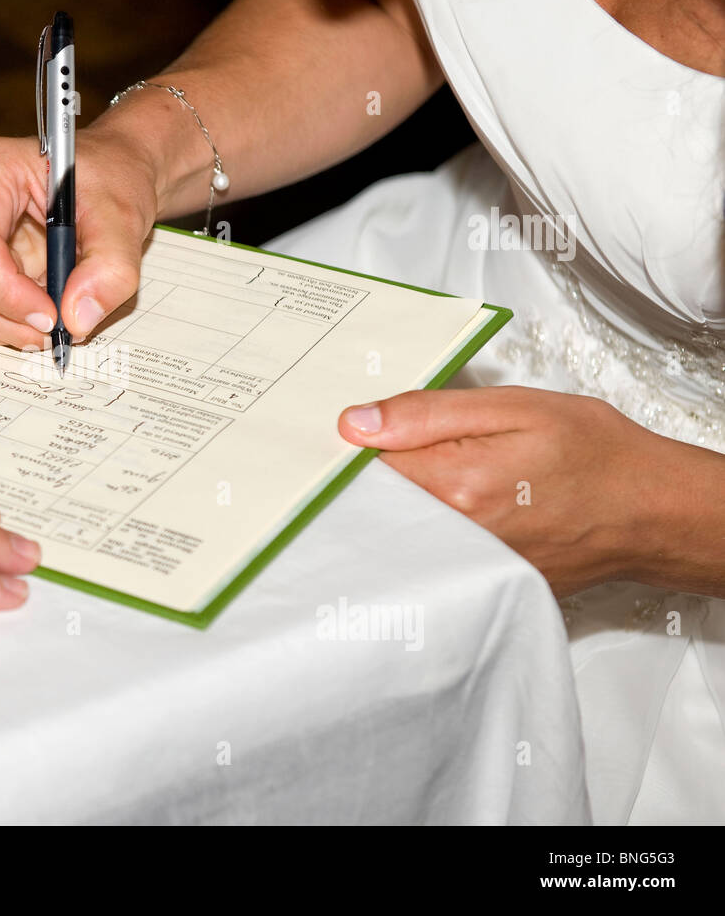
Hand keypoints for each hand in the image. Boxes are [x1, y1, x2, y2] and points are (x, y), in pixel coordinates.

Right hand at [0, 129, 158, 347]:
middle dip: (11, 321)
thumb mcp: (124, 217)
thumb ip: (110, 267)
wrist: (107, 173)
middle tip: (59, 328)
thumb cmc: (109, 178)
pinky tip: (30, 311)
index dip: (10, 294)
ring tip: (50, 316)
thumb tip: (77, 318)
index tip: (52, 317)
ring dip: (2, 328)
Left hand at [336, 386, 724, 597]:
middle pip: (374, 510)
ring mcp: (469, 566)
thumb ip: (428, 414)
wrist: (651, 511)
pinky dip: (418, 536)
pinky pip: (428, 559)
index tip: (338, 440)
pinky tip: (432, 515)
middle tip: (361, 459)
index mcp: (458, 486)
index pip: (365, 472)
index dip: (345, 453)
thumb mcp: (512, 408)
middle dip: (360, 484)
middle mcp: (457, 535)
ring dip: (388, 511)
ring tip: (405, 485)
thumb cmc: (593, 453)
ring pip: (397, 536)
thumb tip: (355, 423)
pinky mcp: (481, 581)